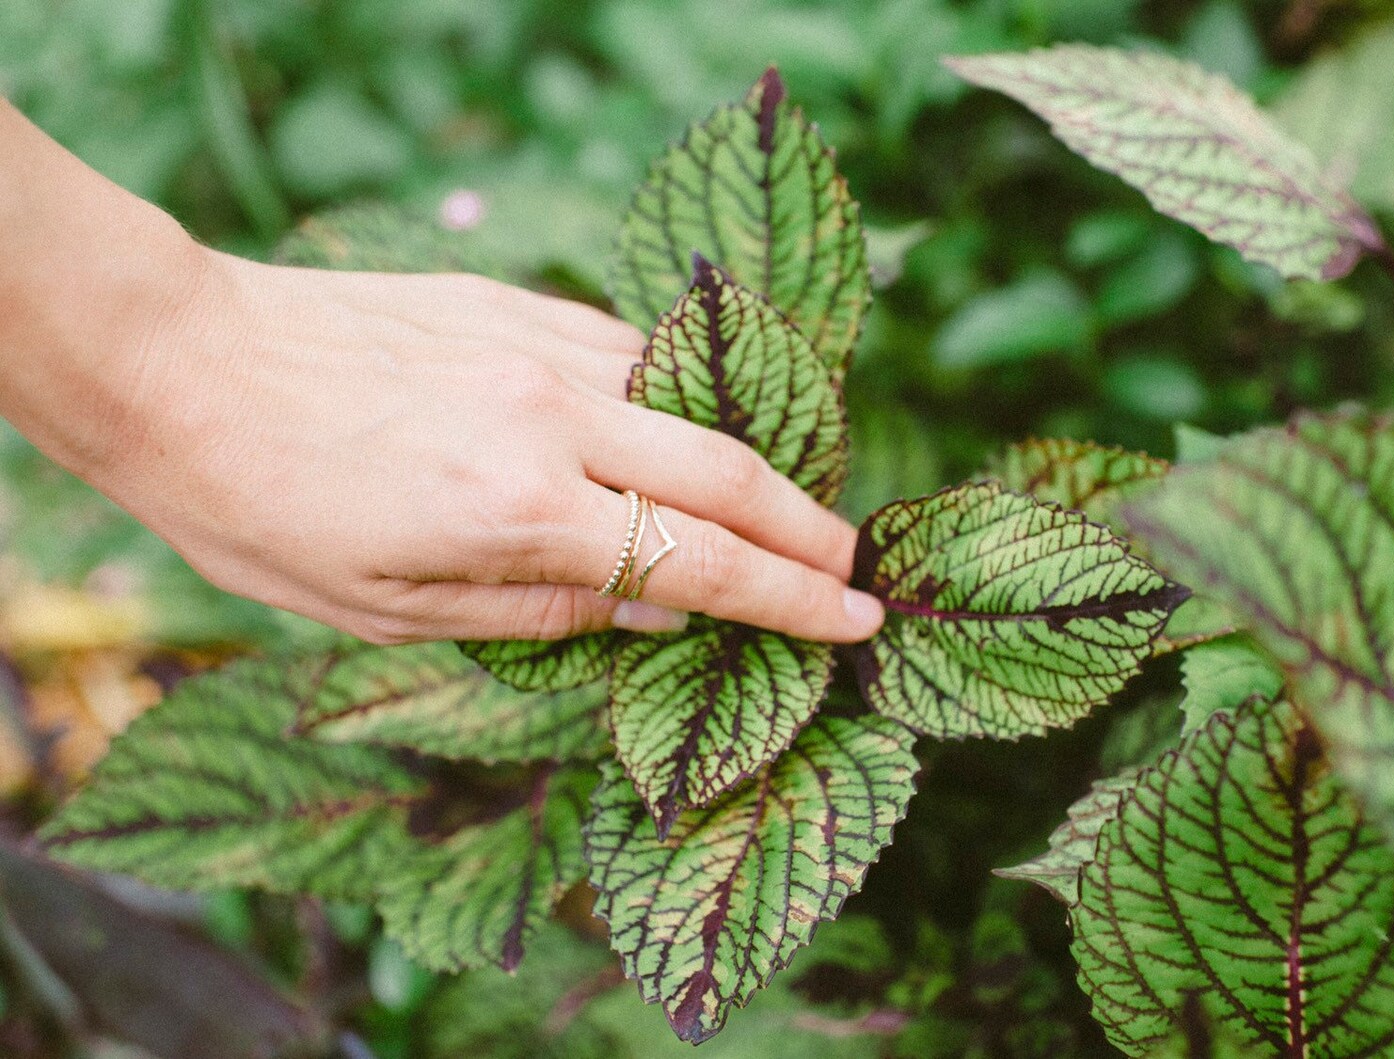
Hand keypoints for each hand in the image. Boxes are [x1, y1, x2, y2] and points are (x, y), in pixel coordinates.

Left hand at [75, 248, 884, 644]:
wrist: (178, 363)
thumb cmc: (262, 510)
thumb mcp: (387, 611)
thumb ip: (540, 616)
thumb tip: (657, 615)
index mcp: (516, 510)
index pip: (701, 562)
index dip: (793, 597)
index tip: (857, 618)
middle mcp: (548, 417)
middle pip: (729, 471)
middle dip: (808, 526)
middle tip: (851, 565)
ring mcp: (536, 347)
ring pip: (692, 401)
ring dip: (751, 459)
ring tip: (776, 507)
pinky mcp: (514, 303)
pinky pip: (632, 355)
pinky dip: (674, 403)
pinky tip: (671, 435)